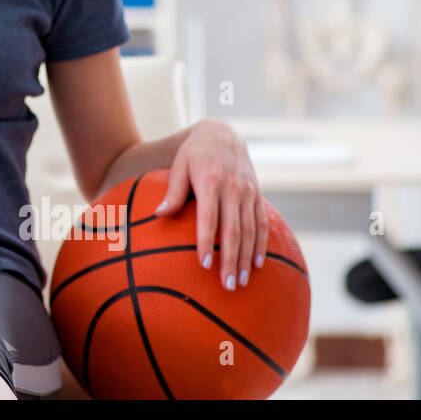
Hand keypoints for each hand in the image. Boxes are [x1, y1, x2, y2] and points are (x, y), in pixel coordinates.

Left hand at [153, 118, 267, 290]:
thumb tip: (159, 214)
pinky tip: (258, 264)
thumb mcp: (178, 166)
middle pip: (233, 230)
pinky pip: (261, 223)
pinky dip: (261, 244)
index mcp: (211, 182)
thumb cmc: (193, 154)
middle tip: (227, 286)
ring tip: (241, 282)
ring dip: (247, 258)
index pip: (209, 218)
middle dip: (231, 260)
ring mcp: (248, 192)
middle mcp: (233, 189)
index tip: (203, 264)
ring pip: (250, 231)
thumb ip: (173, 192)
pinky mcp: (257, 195)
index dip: (207, 242)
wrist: (222, 134)